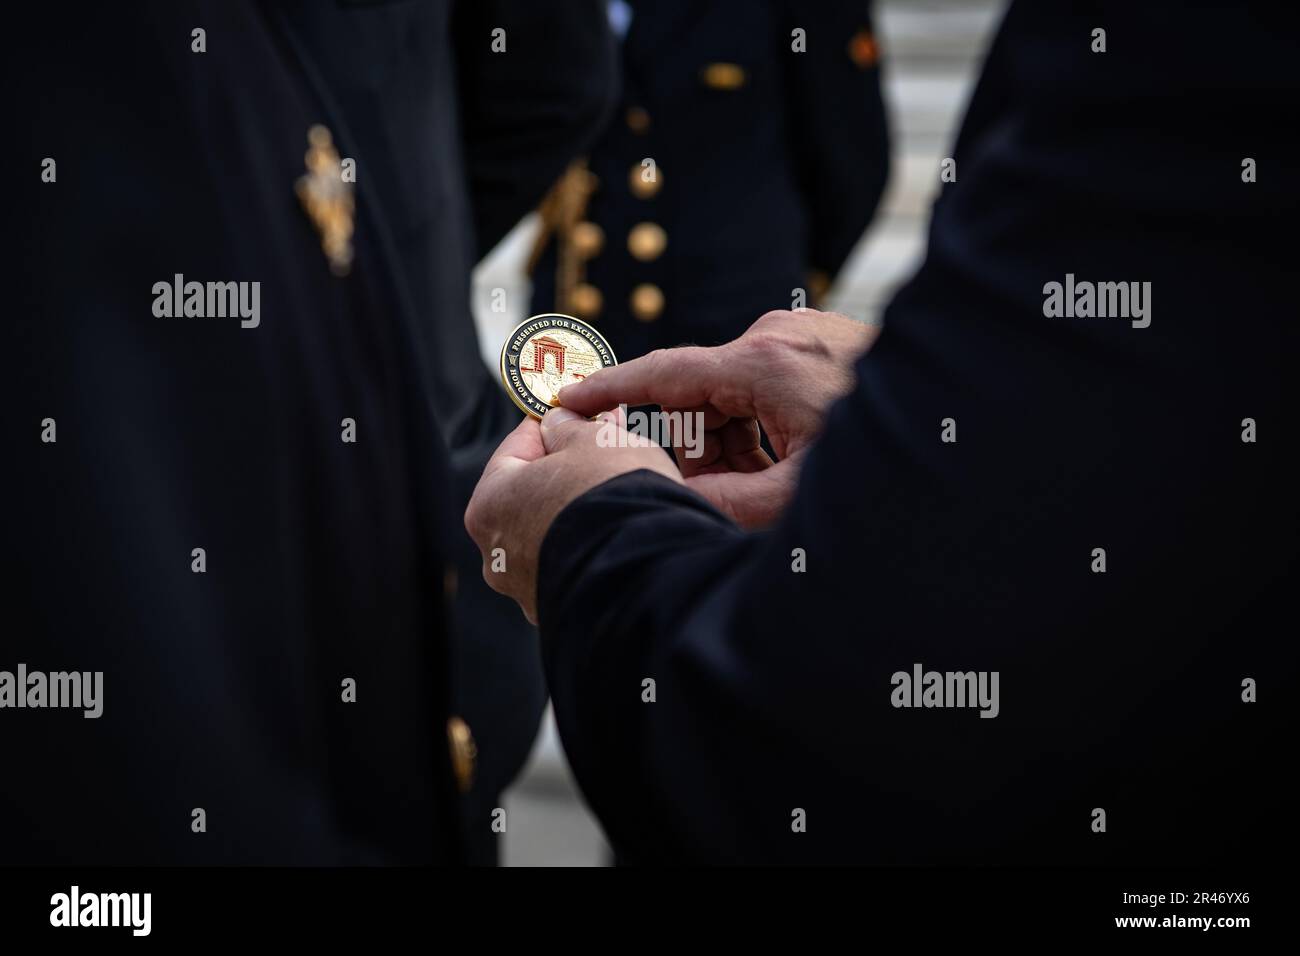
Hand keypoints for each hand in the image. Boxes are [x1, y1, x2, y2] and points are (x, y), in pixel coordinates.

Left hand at [464, 407, 680, 622]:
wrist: (649, 571)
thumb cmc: (611, 501)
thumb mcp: (593, 440)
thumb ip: (568, 426)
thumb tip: (560, 423)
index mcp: (490, 503)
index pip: (514, 447)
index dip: (548, 425)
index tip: (569, 415)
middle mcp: (497, 553)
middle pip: (531, 493)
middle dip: (566, 469)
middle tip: (601, 448)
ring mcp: (527, 587)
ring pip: (553, 531)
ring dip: (579, 507)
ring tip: (618, 490)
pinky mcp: (561, 609)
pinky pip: (574, 561)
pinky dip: (591, 543)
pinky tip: (619, 527)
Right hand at [557, 309, 877, 527]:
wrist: (967, 418)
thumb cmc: (885, 467)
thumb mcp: (793, 500)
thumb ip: (719, 505)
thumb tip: (667, 505)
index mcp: (764, 363)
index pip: (662, 373)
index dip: (607, 393)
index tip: (561, 402)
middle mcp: (779, 335)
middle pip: (699, 392)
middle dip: (691, 446)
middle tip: (704, 497)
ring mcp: (805, 334)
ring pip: (734, 393)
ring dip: (732, 442)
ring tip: (763, 489)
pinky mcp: (824, 342)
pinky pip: (766, 385)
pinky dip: (759, 426)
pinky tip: (783, 465)